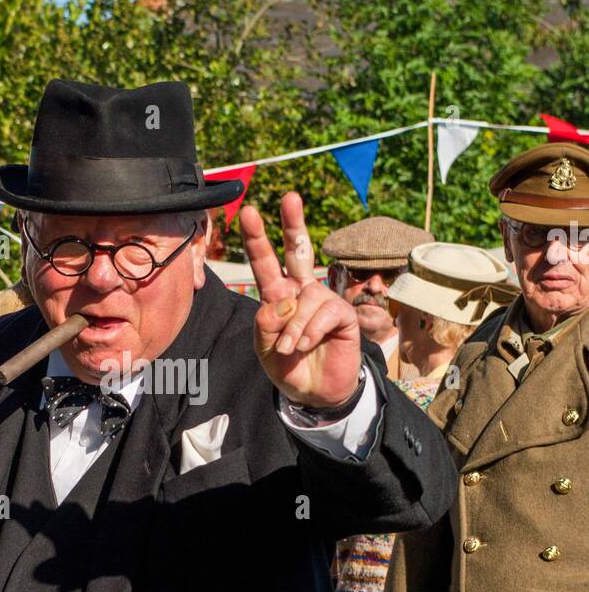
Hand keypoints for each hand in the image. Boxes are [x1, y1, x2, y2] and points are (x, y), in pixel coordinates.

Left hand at [240, 192, 361, 406]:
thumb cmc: (289, 366)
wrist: (315, 394)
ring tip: (292, 347)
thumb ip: (266, 324)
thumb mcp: (265, 348)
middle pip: (298, 251)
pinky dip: (311, 330)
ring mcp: (324, 301)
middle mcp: (302, 291)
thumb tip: (283, 301)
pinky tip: (308, 344)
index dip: (257, 239)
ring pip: (306, 298)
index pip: (265, 263)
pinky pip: (325, 312)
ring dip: (294, 327)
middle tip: (290, 197)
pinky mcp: (343, 315)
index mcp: (278, 296)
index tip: (248, 212)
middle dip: (293, 223)